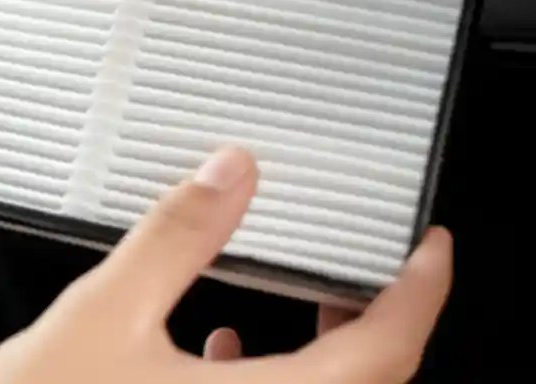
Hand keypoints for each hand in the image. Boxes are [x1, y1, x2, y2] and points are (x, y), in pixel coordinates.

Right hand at [0, 147, 451, 383]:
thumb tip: (227, 173)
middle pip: (367, 382)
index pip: (387, 349)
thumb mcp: (104, 313)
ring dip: (331, 351)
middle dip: (380, 318)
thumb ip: (174, 238)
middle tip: (378, 265)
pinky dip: (274, 380)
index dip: (422, 291)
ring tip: (315, 298)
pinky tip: (223, 348)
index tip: (431, 248)